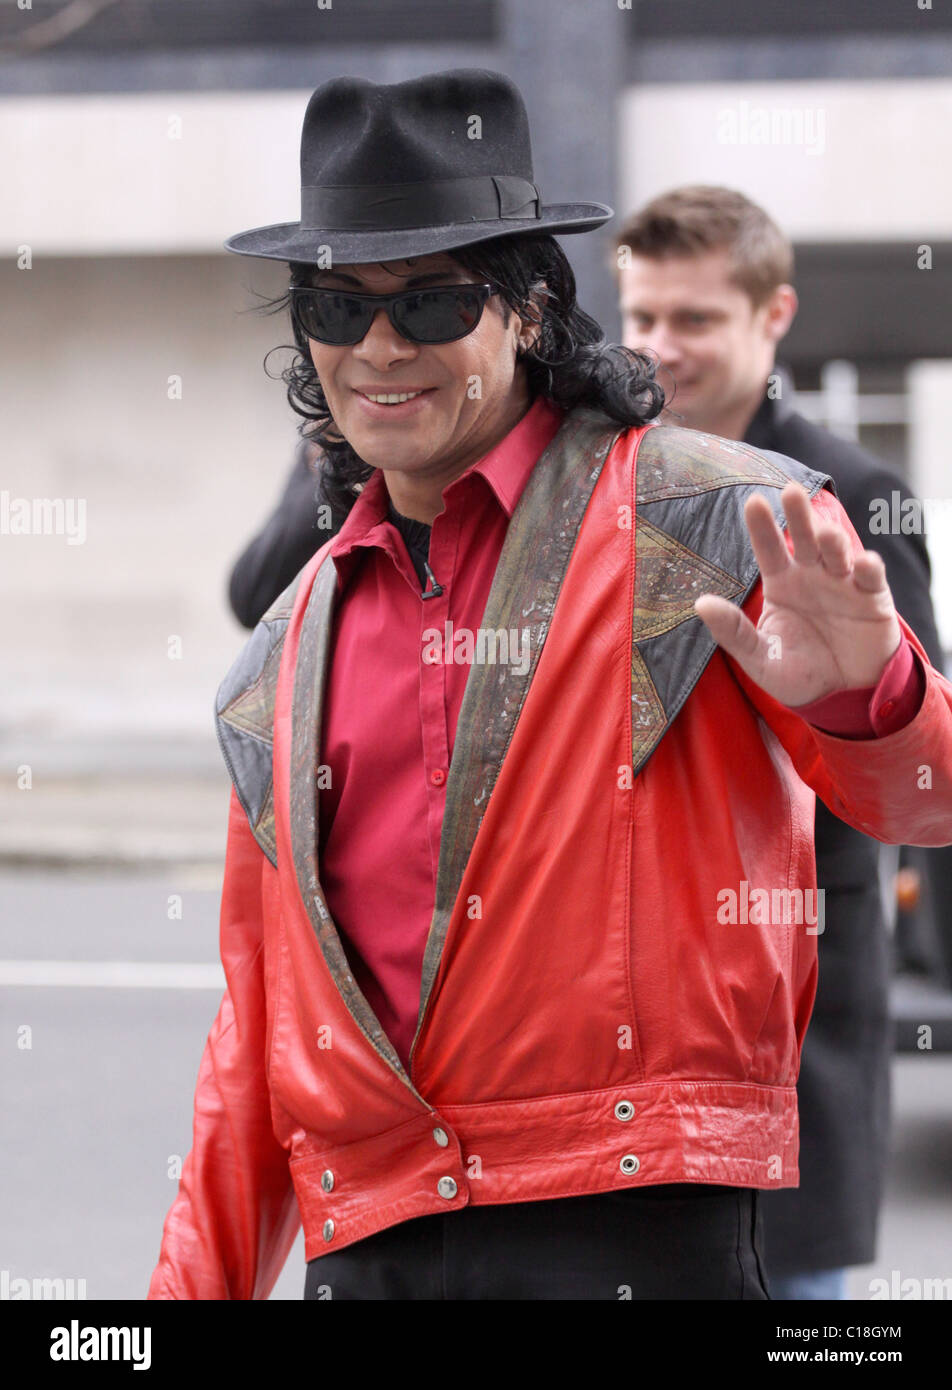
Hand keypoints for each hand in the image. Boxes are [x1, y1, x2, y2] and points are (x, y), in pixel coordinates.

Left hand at [693, 482, 901, 706]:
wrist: (843, 697)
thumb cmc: (799, 673)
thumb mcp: (760, 659)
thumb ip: (733, 633)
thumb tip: (700, 603)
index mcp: (782, 584)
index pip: (769, 549)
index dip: (762, 527)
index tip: (754, 502)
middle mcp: (813, 576)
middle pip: (805, 538)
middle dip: (799, 514)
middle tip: (791, 492)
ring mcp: (844, 583)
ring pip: (838, 552)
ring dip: (833, 541)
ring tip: (824, 535)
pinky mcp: (873, 598)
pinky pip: (872, 578)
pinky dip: (869, 568)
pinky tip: (862, 564)